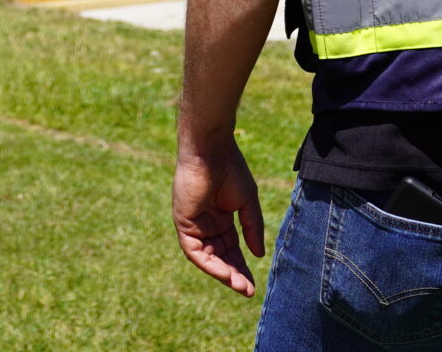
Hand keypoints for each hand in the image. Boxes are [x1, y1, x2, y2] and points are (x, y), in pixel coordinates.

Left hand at [174, 136, 265, 296]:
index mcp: (222, 218)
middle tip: (248, 291)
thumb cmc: (230, 169)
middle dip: (234, 274)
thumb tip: (258, 255)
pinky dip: (208, 263)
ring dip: (223, 273)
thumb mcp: (247, 202)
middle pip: (221, 257)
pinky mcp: (183, 223)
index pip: (232, 249)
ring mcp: (194, 224)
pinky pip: (194, 251)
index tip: (254, 284)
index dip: (242, 266)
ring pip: (207, 258)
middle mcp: (207, 224)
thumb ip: (252, 228)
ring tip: (239, 286)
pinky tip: (224, 273)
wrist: (212, 150)